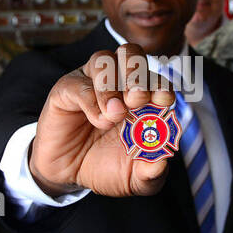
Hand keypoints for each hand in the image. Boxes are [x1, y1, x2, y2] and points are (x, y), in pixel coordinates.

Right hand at [28, 44, 174, 197]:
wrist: (68, 175)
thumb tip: (162, 164)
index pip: (156, 78)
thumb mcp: (134, 179)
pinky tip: (99, 121)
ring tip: (115, 115)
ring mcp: (91, 82)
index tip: (165, 102)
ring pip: (104, 59)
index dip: (162, 86)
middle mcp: (117, 83)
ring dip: (113, 85)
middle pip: (131, 53)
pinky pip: (80, 83)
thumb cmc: (105, 167)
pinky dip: (92, 100)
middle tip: (138, 99)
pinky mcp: (67, 90)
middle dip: (138, 73)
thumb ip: (151, 175)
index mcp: (142, 98)